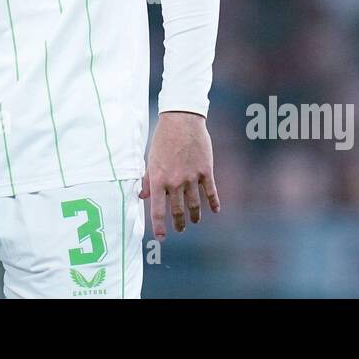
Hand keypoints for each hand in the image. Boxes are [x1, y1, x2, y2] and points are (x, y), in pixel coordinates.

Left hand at [139, 111, 219, 239]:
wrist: (182, 120)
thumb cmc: (163, 139)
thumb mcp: (151, 159)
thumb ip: (148, 179)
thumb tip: (142, 196)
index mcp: (158, 179)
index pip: (158, 210)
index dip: (159, 226)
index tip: (160, 237)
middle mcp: (175, 182)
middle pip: (177, 211)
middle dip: (178, 223)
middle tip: (180, 229)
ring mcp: (192, 177)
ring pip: (194, 205)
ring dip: (194, 216)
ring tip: (194, 221)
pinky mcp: (206, 171)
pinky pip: (210, 192)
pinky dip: (213, 203)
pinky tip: (215, 210)